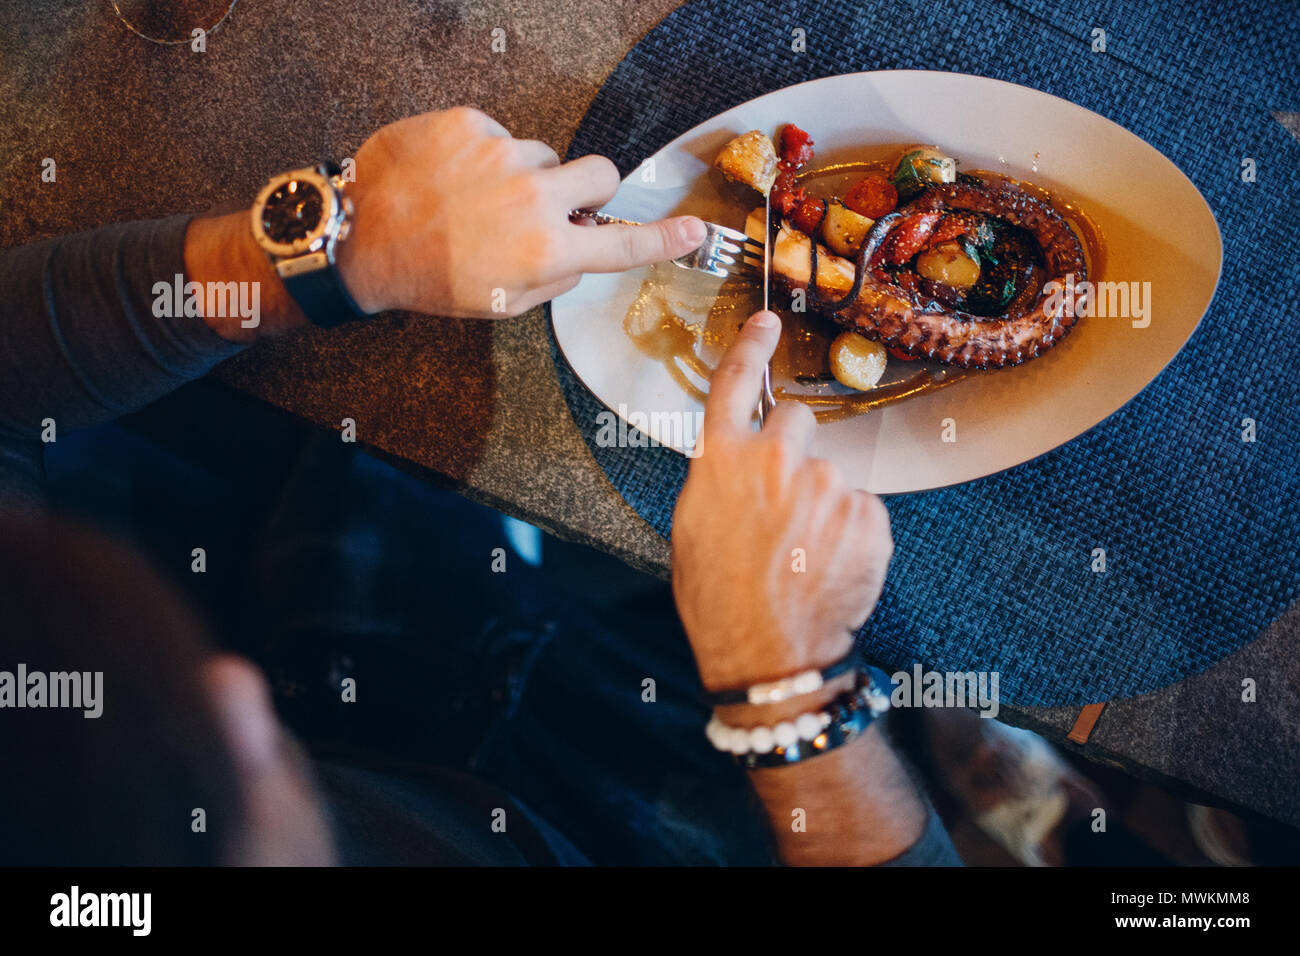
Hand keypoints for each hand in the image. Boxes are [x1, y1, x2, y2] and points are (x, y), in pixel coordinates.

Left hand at [336, 107, 706, 317]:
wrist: (362, 239)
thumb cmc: (429, 279)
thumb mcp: (500, 303)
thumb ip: (552, 280)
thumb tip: (576, 256)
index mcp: (545, 253)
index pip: (622, 246)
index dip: (665, 240)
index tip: (694, 231)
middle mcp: (533, 200)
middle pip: (600, 174)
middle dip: (588, 190)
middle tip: (559, 204)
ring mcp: (503, 156)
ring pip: (543, 156)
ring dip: (524, 176)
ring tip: (478, 199)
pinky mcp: (470, 125)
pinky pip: (498, 137)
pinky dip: (483, 156)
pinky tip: (452, 178)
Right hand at [671, 310, 893, 693]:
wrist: (767, 654)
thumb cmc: (718, 600)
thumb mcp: (691, 530)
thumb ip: (716, 480)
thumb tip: (736, 463)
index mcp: (722, 461)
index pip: (736, 384)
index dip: (750, 347)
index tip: (766, 323)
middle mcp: (776, 460)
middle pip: (796, 422)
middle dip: (793, 451)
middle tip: (784, 503)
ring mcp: (826, 486)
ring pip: (831, 473)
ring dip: (822, 501)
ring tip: (802, 552)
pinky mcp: (867, 514)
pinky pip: (861, 507)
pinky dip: (850, 530)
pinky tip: (827, 564)